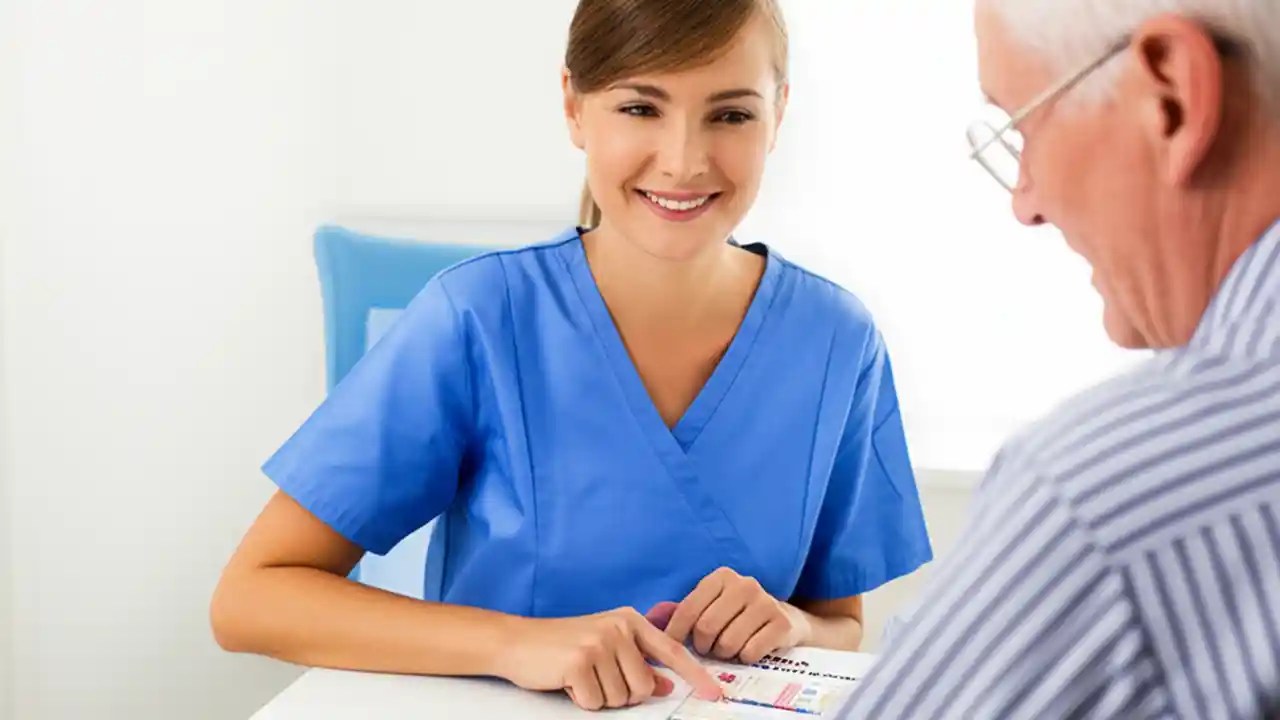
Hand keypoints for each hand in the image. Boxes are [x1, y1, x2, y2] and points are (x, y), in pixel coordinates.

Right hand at [498, 607, 722, 711]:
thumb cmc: (563, 646)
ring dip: (599, 696)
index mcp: (630, 621)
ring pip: (620, 698)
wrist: (517, 641)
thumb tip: (664, 686)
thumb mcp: (605, 647)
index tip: (714, 695)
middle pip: (644, 687)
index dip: (695, 676)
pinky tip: (568, 680)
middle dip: (620, 693)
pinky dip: (581, 700)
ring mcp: (600, 643)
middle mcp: (619, 627)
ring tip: (580, 675)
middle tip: (595, 676)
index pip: (672, 652)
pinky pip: (595, 702)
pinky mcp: (580, 661)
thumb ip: (637, 663)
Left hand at [658, 567, 810, 663]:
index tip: (673, 648)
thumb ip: (685, 612)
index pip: (689, 609)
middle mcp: (744, 584)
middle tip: (709, 649)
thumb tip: (648, 621)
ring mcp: (765, 602)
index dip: (676, 633)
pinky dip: (745, 658)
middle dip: (703, 646)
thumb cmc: (740, 616)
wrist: (787, 620)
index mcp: (722, 577)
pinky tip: (749, 651)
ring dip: (725, 654)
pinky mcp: (782, 623)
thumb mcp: (713, 606)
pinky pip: (750, 651)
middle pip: (707, 627)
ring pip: (728, 642)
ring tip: (729, 649)